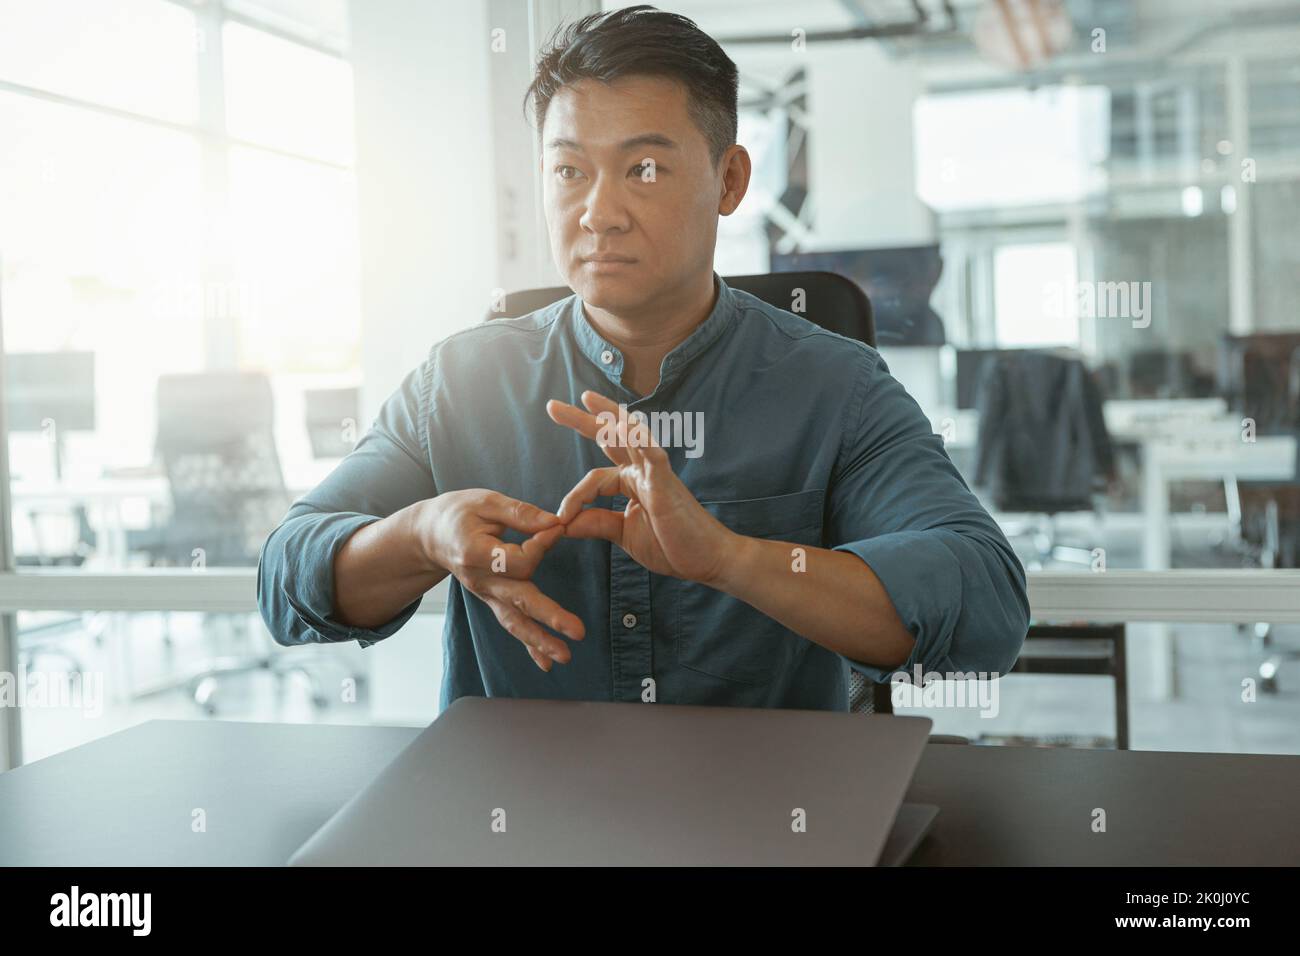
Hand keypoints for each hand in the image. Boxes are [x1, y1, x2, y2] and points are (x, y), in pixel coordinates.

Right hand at [420, 489, 584, 670]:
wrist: (431, 535)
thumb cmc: (458, 513)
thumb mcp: (486, 502)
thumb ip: (520, 513)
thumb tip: (554, 522)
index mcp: (476, 553)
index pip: (518, 559)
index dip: (542, 543)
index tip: (558, 527)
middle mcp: (481, 580)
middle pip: (519, 600)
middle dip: (550, 616)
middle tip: (577, 631)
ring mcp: (486, 594)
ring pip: (514, 621)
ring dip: (540, 641)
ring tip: (564, 656)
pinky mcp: (492, 600)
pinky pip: (511, 624)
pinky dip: (528, 646)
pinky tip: (545, 663)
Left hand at [546, 391, 736, 584]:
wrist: (706, 559)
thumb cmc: (672, 545)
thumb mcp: (623, 534)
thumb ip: (595, 523)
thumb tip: (562, 522)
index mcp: (631, 483)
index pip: (594, 479)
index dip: (574, 496)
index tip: (560, 518)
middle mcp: (641, 471)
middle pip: (608, 438)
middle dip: (581, 420)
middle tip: (552, 406)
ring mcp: (655, 474)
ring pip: (630, 437)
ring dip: (609, 417)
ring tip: (588, 399)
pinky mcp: (668, 484)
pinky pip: (654, 457)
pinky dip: (642, 441)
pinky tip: (628, 427)